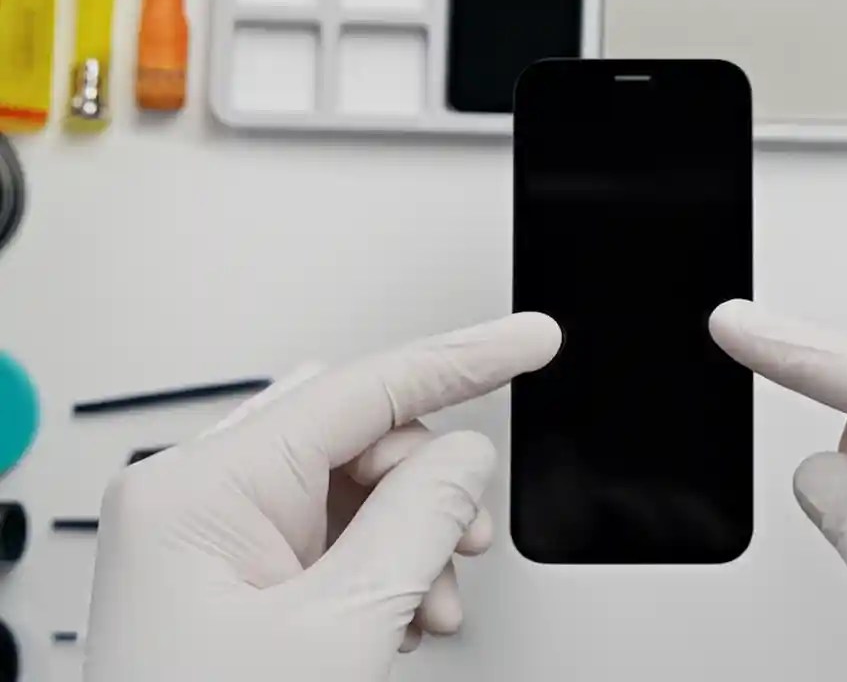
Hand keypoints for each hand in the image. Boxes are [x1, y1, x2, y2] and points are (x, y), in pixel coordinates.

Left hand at [83, 314, 560, 681]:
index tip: (528, 341)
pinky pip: (333, 539)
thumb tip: (465, 458)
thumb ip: (417, 522)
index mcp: (199, 492)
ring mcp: (212, 543)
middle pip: (356, 439)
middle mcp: (196, 502)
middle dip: (429, 484)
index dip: (460, 360)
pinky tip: (400, 617)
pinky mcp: (234, 582)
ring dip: (413, 540)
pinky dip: (384, 571)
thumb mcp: (339, 627)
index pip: (359, 390)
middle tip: (470, 535)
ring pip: (352, 491)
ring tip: (430, 603)